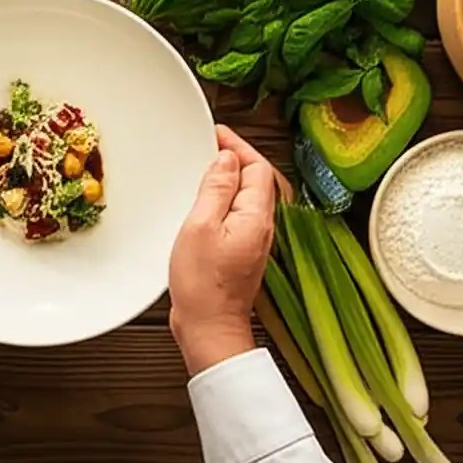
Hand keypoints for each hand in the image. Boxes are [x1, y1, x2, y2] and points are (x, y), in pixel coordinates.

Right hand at [169, 126, 275, 375]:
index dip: (238, 146)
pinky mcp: (241, 251)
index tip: (216, 134)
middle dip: (237, 157)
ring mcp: (254, 240)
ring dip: (230, 177)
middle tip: (212, 145)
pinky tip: (206, 199)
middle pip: (258, 179)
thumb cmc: (203, 286)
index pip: (257, 167)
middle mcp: (262, 227)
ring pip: (249, 196)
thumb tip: (226, 160)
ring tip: (206, 166)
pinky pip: (239, 213)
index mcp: (257, 216)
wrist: (208, 328)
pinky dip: (225, 198)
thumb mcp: (200, 227)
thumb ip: (216, 190)